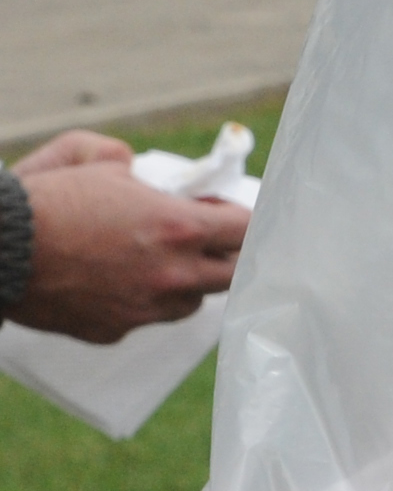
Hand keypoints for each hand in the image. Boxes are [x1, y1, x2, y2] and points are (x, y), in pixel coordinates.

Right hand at [11, 135, 246, 346]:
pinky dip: (140, 302)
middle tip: (210, 243)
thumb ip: (139, 163)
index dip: (243, 221)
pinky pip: (143, 318)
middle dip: (226, 257)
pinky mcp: (112, 331)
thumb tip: (149, 173)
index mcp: (179, 229)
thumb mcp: (99, 159)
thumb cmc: (46, 198)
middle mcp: (170, 274)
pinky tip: (117, 284)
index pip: (248, 232)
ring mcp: (143, 308)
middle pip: (231, 276)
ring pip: (189, 302)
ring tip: (160, 263)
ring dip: (186, 283)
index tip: (229, 215)